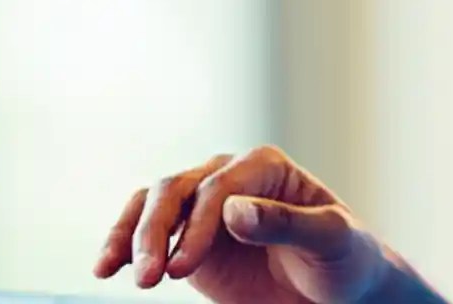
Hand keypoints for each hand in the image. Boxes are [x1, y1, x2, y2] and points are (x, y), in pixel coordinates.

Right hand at [93, 146, 390, 303]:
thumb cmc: (346, 256)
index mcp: (265, 165)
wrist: (341, 287)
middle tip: (147, 278)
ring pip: (154, 205)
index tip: (183, 267)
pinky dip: (123, 245)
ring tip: (113, 272)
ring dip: (130, 236)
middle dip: (154, 231)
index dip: (197, 225)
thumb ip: (287, 222)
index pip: (218, 187)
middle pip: (176, 189)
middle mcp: (230, 176)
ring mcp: (207, 205)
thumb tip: (233, 209)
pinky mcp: (191, 237)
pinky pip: (148, 232)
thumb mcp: (330, 238)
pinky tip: (106, 267)